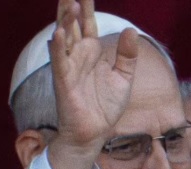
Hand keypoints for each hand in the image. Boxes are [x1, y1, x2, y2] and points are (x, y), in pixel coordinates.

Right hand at [47, 0, 138, 168]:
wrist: (95, 133)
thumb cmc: (105, 107)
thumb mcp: (123, 78)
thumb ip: (127, 55)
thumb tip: (131, 31)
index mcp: (90, 51)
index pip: (88, 22)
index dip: (87, 5)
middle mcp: (77, 55)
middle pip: (73, 23)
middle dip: (72, 5)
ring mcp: (69, 67)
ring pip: (65, 37)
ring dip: (66, 20)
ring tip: (70, 2)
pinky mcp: (64, 82)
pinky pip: (60, 61)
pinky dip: (59, 47)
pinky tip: (60, 32)